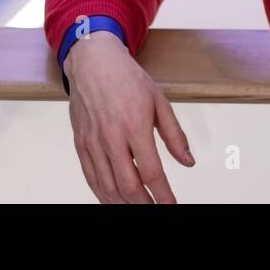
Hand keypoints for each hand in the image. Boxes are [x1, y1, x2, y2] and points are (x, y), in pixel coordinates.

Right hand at [64, 31, 193, 203]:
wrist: (92, 60)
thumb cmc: (125, 77)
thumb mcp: (159, 100)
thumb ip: (174, 134)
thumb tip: (188, 161)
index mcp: (134, 125)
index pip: (151, 172)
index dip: (163, 195)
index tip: (171, 205)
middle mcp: (111, 136)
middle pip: (128, 185)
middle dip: (144, 204)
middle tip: (156, 209)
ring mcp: (93, 142)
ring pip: (107, 186)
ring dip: (123, 203)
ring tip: (138, 206)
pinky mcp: (81, 143)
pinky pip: (91, 177)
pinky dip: (103, 194)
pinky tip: (114, 199)